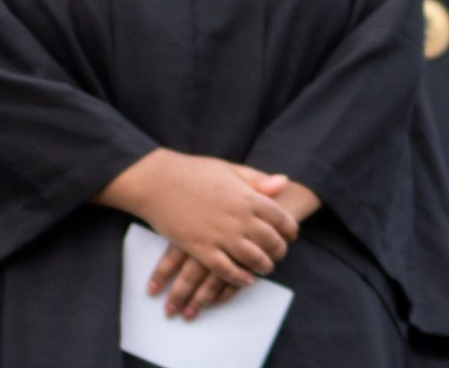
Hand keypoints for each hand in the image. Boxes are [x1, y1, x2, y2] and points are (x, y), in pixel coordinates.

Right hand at [100, 149, 298, 317]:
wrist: (156, 181)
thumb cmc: (192, 172)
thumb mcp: (227, 169)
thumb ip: (256, 180)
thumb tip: (285, 182)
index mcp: (246, 196)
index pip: (280, 217)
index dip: (289, 228)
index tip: (292, 234)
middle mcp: (238, 217)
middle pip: (271, 241)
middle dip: (279, 250)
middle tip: (279, 254)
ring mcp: (220, 235)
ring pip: (253, 259)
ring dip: (263, 266)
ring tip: (265, 268)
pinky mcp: (201, 249)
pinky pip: (227, 270)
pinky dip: (240, 278)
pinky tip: (246, 279)